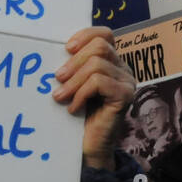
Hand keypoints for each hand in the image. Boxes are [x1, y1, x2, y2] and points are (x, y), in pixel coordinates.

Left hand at [52, 27, 136, 170]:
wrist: (90, 147)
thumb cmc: (79, 115)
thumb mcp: (75, 84)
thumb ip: (74, 66)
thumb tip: (54, 49)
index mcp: (112, 61)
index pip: (104, 34)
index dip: (85, 35)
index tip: (66, 48)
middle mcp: (124, 68)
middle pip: (100, 46)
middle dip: (74, 61)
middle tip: (57, 78)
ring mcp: (127, 82)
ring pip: (97, 65)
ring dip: (73, 81)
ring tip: (60, 97)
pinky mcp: (125, 96)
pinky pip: (99, 83)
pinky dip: (81, 94)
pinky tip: (74, 108)